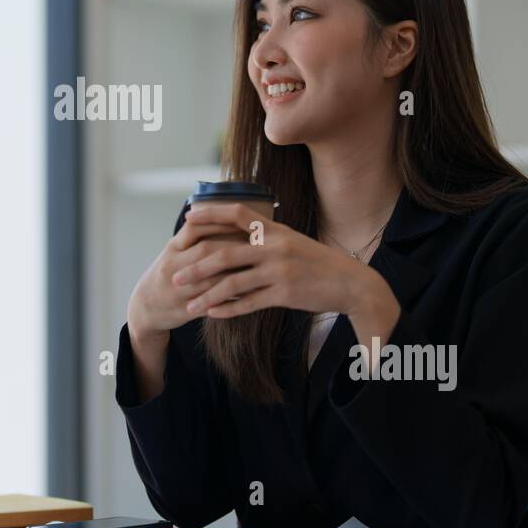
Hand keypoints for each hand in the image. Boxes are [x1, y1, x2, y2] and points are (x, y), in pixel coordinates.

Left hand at [175, 203, 401, 342]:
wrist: (350, 282)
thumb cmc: (317, 262)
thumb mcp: (292, 241)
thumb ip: (266, 236)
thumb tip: (240, 229)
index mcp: (274, 230)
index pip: (237, 214)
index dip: (210, 214)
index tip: (187, 218)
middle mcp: (274, 247)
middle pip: (226, 254)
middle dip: (197, 267)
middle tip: (176, 276)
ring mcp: (279, 271)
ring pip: (233, 284)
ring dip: (207, 295)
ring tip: (189, 305)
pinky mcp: (285, 294)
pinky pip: (249, 303)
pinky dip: (228, 310)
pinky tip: (212, 314)